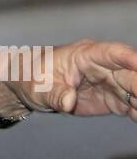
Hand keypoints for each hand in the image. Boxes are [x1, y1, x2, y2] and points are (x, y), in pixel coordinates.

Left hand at [0, 38, 136, 117]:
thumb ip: (55, 94)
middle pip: (129, 73)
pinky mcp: (110, 99)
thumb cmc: (33, 78)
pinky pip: (129, 105)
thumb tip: (68, 101)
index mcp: (84, 55)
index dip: (128, 58)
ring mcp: (108, 83)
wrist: (30, 88)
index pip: (110, 53)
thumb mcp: (39, 87)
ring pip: (133, 90)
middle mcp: (102, 67)